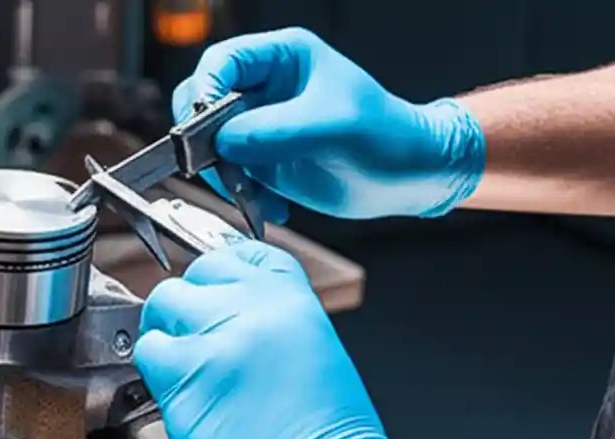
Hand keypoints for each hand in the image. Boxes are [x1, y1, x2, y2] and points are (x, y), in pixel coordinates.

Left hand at [135, 241, 410, 438]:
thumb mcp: (316, 356)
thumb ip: (272, 328)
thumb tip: (233, 325)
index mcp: (293, 300)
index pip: (238, 253)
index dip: (215, 273)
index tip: (208, 291)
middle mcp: (253, 310)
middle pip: (192, 278)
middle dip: (187, 308)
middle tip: (192, 342)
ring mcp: (216, 340)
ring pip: (162, 308)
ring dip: (166, 338)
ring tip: (185, 373)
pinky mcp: (186, 378)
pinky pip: (148, 353)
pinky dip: (156, 373)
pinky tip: (180, 398)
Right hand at [173, 27, 484, 221]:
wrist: (411, 178)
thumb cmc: (388, 137)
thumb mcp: (330, 128)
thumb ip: (272, 131)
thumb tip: (222, 140)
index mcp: (282, 57)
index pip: (221, 63)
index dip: (205, 91)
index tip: (203, 125)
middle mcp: (265, 89)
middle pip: (203, 104)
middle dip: (204, 139)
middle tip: (218, 166)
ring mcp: (260, 126)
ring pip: (209, 145)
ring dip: (223, 175)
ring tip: (255, 195)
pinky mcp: (261, 160)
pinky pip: (228, 174)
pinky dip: (240, 194)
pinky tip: (271, 205)